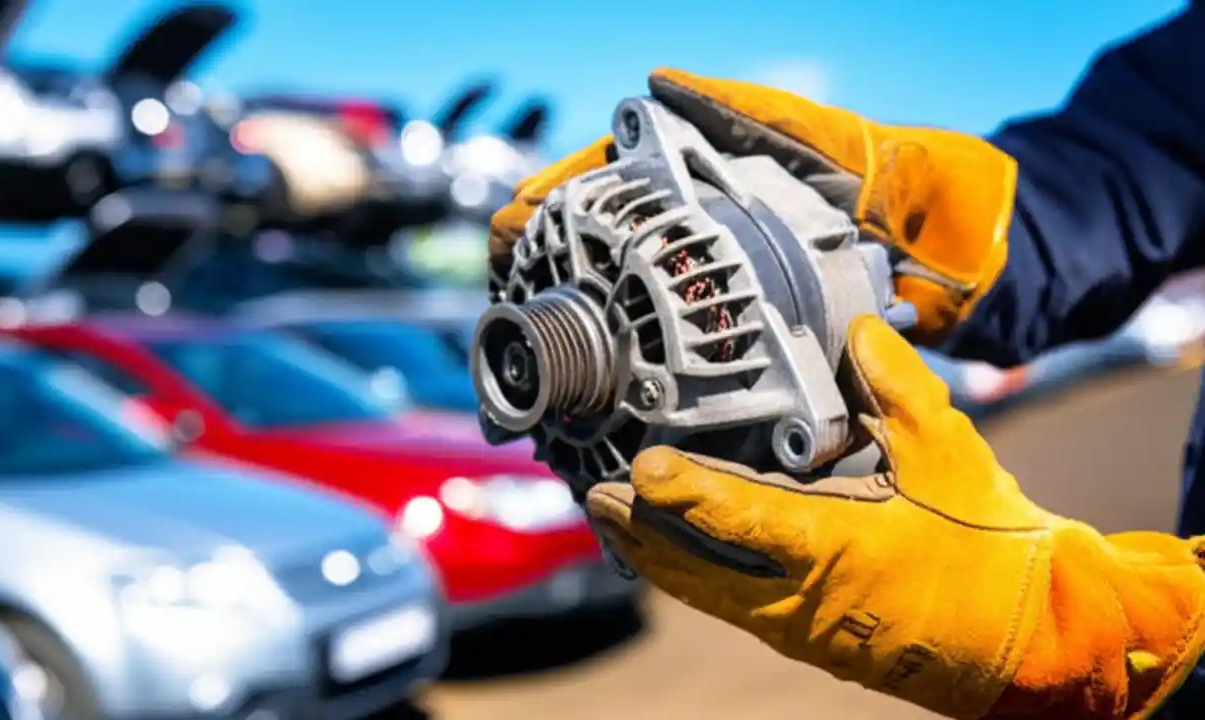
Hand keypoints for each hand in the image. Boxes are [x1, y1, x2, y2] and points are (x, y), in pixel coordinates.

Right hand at [490, 68, 1016, 339]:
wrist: (976, 257)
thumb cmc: (913, 186)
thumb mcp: (833, 140)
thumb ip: (754, 114)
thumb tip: (657, 88)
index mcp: (719, 175)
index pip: (613, 185)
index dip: (558, 207)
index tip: (516, 231)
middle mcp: (715, 233)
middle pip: (611, 252)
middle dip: (555, 276)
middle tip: (513, 305)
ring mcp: (734, 285)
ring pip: (641, 307)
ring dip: (590, 332)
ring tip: (545, 360)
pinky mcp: (759, 336)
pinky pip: (692, 352)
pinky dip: (651, 372)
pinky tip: (618, 396)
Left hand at [586, 315, 1204, 719]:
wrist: (1026, 639)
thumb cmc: (990, 550)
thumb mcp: (951, 455)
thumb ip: (898, 389)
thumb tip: (857, 331)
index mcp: (837, 548)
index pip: (742, 517)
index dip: (686, 491)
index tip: (639, 467)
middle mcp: (801, 597)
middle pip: (696, 565)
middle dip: (639, 528)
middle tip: (593, 490)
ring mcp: (796, 625)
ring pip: (703, 589)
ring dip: (652, 553)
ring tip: (608, 518)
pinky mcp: (802, 636)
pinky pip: (726, 602)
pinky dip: (686, 574)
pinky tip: (665, 553)